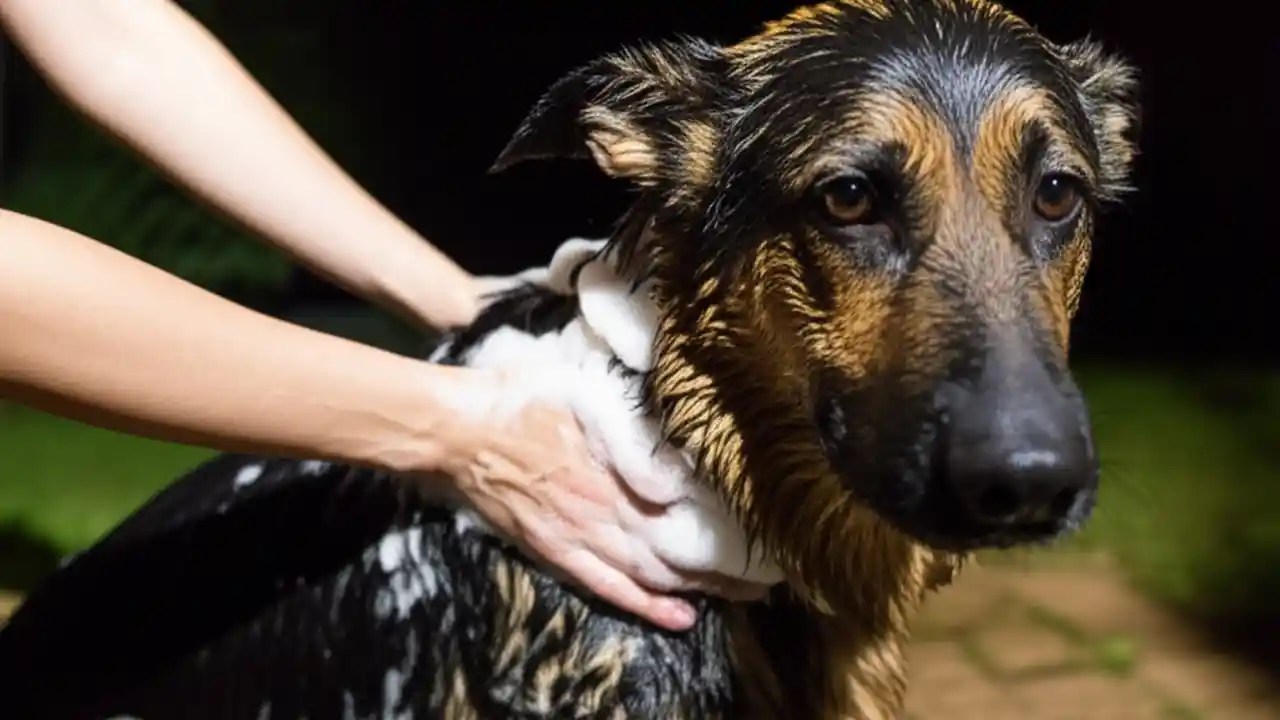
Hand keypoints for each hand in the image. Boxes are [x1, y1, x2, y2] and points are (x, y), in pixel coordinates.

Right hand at [446, 394, 768, 631]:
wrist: (461, 429)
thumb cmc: (522, 398)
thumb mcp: (584, 394)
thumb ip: (630, 436)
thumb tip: (676, 476)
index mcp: (615, 472)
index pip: (685, 512)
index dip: (727, 526)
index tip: (765, 529)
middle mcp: (603, 512)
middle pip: (677, 551)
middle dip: (726, 567)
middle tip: (769, 577)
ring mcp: (579, 537)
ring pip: (651, 575)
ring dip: (698, 590)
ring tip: (741, 598)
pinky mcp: (556, 551)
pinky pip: (609, 588)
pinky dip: (647, 607)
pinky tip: (680, 618)